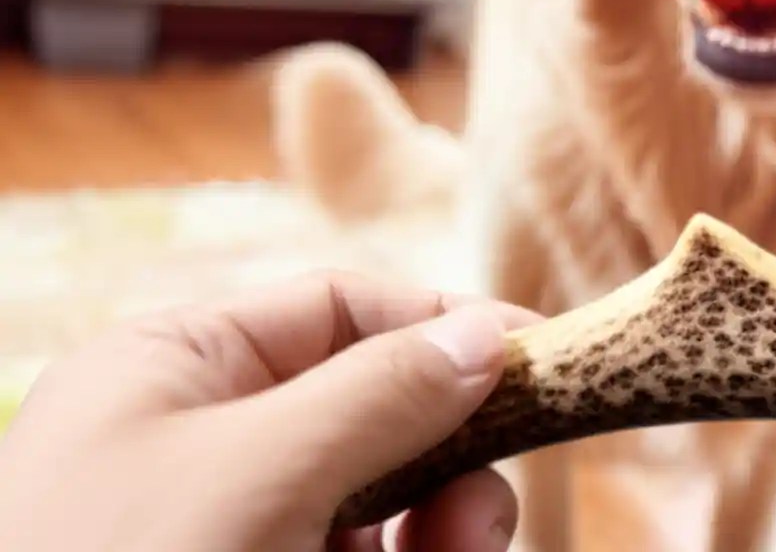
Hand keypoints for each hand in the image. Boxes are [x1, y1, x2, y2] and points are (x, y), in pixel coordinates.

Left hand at [0, 272, 540, 551]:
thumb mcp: (253, 470)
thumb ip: (378, 393)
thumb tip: (487, 334)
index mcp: (179, 365)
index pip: (341, 308)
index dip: (443, 323)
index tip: (538, 357)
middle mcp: (209, 437)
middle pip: (376, 407)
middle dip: (447, 451)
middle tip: (478, 515)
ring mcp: (234, 522)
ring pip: (382, 496)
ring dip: (439, 523)